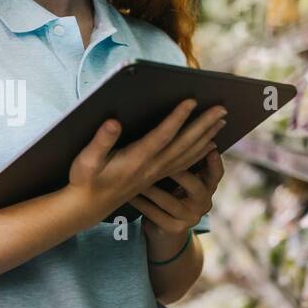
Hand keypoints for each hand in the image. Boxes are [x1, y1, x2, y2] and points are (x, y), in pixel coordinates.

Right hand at [66, 99, 226, 222]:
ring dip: (207, 136)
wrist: (88, 207)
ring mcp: (156, 173)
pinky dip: (200, 152)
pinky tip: (210, 144)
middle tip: (222, 108)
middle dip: (203, 124)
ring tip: (222, 121)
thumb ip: (101, 141)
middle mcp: (151, 167)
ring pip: (188, 153)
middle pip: (183, 143)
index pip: (162, 136)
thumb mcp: (86, 160)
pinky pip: (184, 163)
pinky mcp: (156, 176)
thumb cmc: (85, 180)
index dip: (177, 118)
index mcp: (135, 160)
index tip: (191, 101)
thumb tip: (113, 122)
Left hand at [130, 149, 224, 239]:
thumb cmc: (170, 194)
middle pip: (196, 187)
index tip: (210, 148)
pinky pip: (154, 214)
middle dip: (180, 174)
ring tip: (137, 176)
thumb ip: (182, 163)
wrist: (163, 231)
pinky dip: (141, 203)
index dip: (214, 163)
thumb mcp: (180, 180)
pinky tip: (129, 195)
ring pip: (170, 201)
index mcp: (207, 188)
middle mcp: (203, 203)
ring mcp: (190, 218)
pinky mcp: (174, 229)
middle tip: (163, 162)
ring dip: (152, 189)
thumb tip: (175, 132)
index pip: (216, 174)